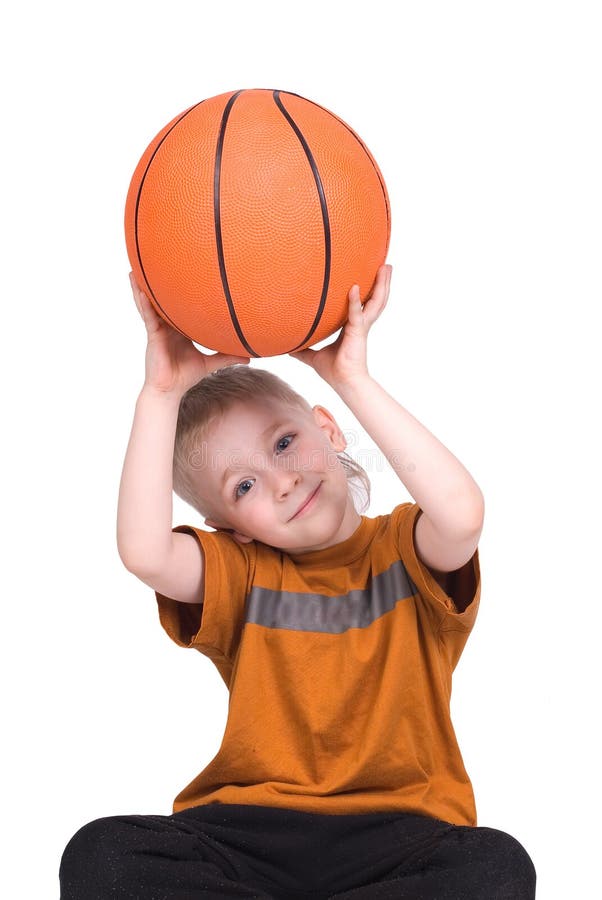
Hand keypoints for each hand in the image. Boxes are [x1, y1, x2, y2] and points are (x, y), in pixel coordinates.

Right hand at [129, 273, 250, 394]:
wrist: (171, 390)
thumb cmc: (186, 376)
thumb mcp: (210, 363)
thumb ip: (228, 357)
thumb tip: (249, 357)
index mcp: (177, 330)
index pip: (178, 308)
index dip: (179, 293)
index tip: (184, 275)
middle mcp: (166, 327)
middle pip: (160, 301)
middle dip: (155, 284)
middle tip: (153, 262)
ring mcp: (157, 330)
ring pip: (149, 305)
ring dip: (141, 288)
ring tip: (134, 271)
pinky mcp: (153, 337)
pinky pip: (148, 317)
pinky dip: (144, 304)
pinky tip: (141, 292)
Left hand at [288, 264, 391, 386]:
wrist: (343, 383)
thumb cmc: (333, 371)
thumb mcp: (313, 356)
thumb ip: (302, 350)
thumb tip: (285, 347)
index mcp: (353, 326)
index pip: (363, 304)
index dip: (368, 290)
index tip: (370, 275)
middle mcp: (360, 324)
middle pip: (375, 299)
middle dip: (382, 282)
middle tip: (386, 264)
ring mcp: (361, 327)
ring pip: (375, 302)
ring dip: (381, 285)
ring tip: (385, 267)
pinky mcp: (357, 333)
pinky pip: (356, 314)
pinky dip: (354, 301)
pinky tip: (353, 288)